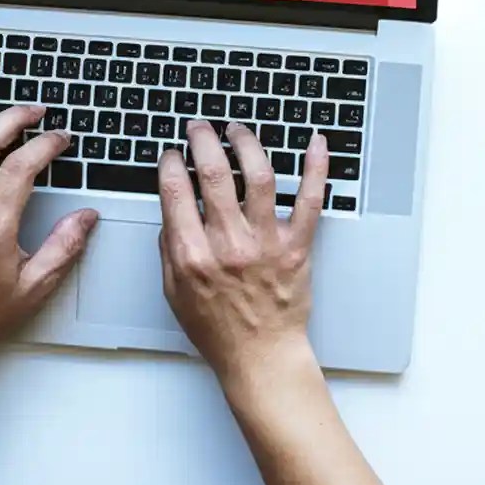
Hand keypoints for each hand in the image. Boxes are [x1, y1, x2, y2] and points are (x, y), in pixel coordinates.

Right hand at [157, 120, 328, 386]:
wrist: (260, 356)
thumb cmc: (218, 329)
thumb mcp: (174, 292)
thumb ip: (169, 249)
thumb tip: (170, 211)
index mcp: (193, 255)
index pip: (175, 191)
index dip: (170, 163)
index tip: (171, 153)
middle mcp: (228, 244)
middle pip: (212, 173)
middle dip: (202, 139)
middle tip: (200, 128)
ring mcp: (265, 243)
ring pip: (258, 176)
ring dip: (246, 143)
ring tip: (237, 129)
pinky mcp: (296, 246)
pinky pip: (310, 200)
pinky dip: (316, 169)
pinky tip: (315, 144)